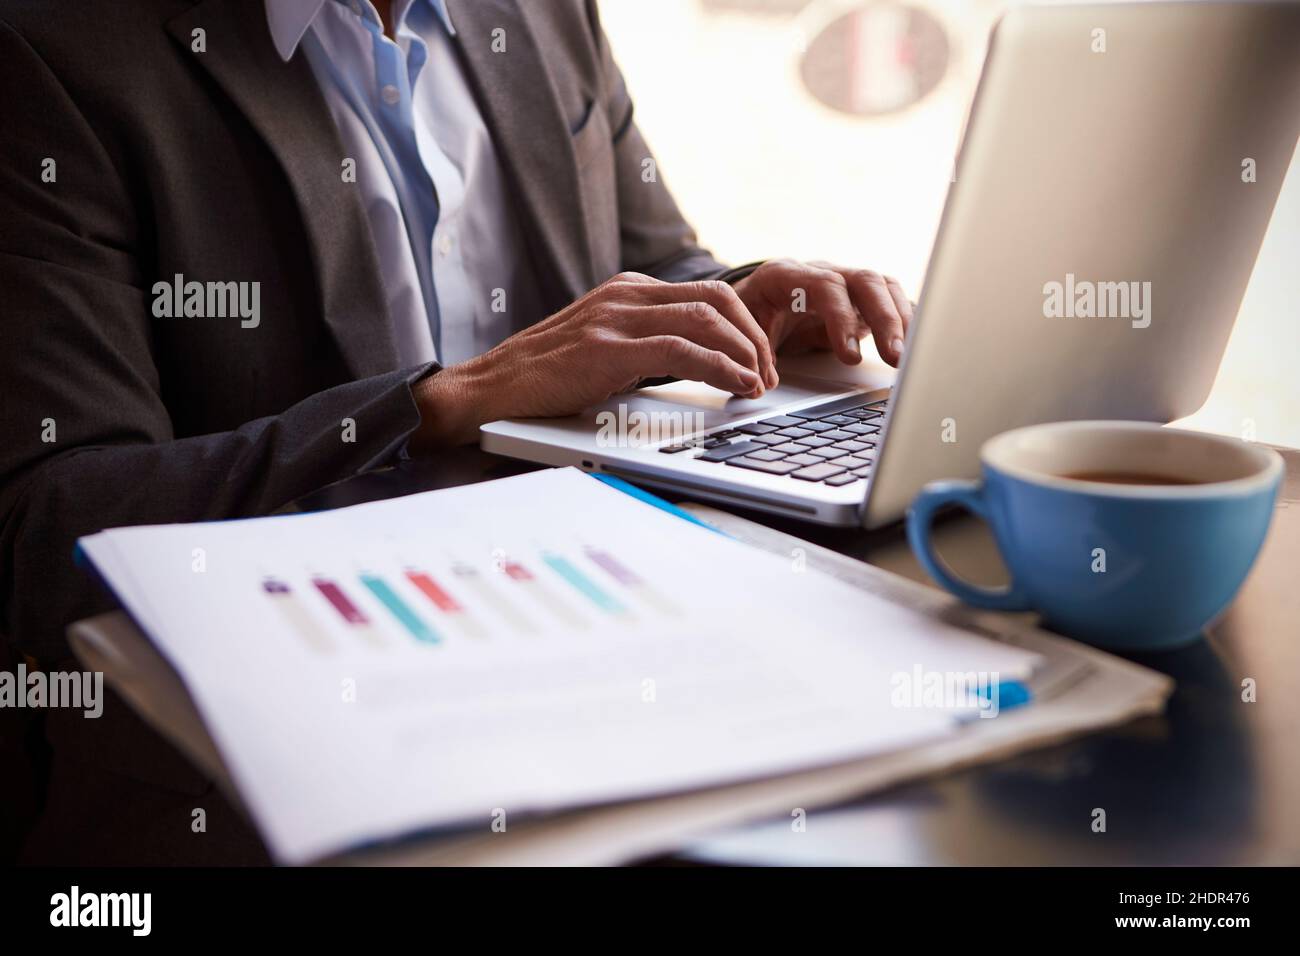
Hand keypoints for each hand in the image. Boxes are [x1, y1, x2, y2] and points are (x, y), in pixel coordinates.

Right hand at [411, 271, 778, 447]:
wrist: (488, 389)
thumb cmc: (544, 378)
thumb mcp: (602, 346)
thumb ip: (643, 343)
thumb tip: (698, 364)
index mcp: (627, 291)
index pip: (707, 293)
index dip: (745, 326)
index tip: (761, 361)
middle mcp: (624, 295)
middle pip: (716, 299)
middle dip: (754, 337)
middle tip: (769, 374)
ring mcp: (614, 318)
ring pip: (705, 319)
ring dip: (744, 353)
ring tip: (759, 384)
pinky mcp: (606, 349)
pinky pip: (681, 351)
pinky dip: (720, 368)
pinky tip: (737, 385)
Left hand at [730, 259, 913, 366]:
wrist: (753, 300)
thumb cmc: (748, 315)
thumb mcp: (742, 331)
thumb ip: (755, 355)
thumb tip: (765, 383)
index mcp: (786, 276)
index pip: (824, 286)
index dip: (841, 318)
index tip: (850, 357)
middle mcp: (822, 272)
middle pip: (864, 282)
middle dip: (884, 319)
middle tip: (895, 357)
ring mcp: (845, 283)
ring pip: (883, 288)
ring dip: (901, 322)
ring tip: (907, 357)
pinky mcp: (860, 299)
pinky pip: (890, 301)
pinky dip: (905, 321)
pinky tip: (916, 345)